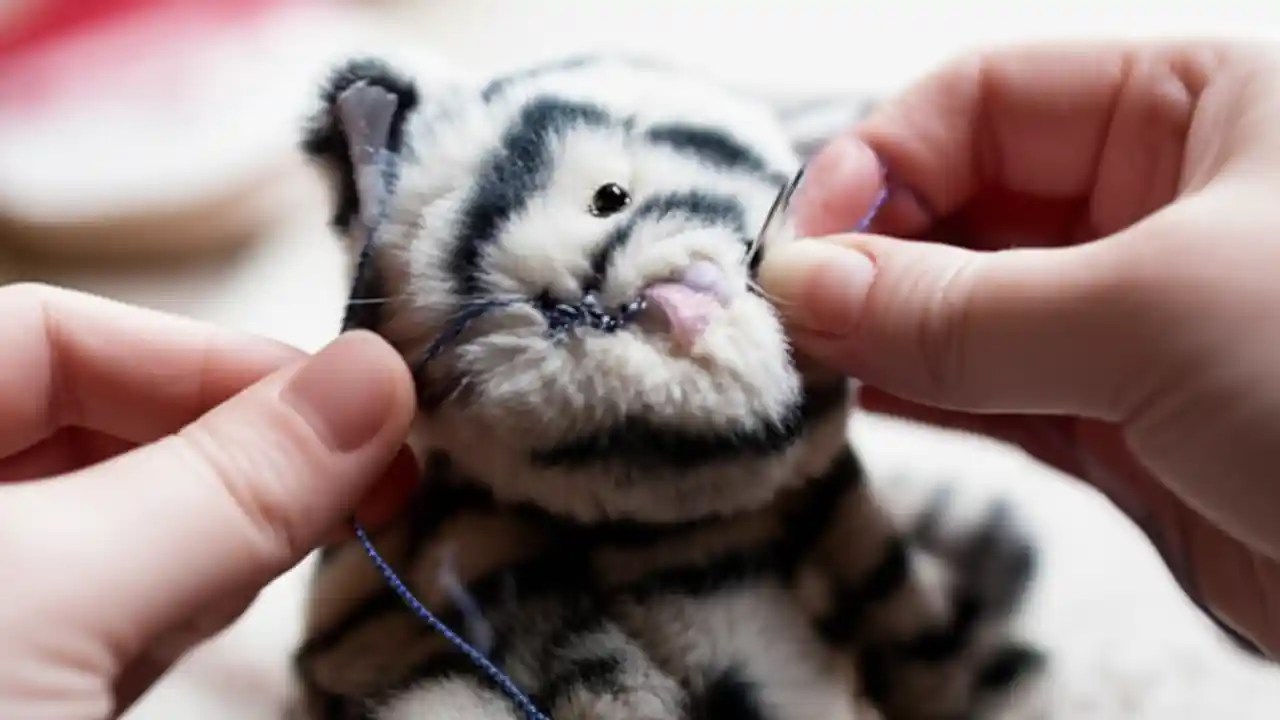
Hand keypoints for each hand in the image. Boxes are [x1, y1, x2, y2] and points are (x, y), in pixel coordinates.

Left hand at [0, 284, 417, 718]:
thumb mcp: (58, 599)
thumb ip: (220, 489)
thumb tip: (377, 378)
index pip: (50, 334)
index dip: (200, 356)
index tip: (341, 407)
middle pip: (101, 425)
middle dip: (236, 446)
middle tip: (366, 475)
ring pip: (124, 523)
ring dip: (233, 524)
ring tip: (334, 525)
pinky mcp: (28, 681)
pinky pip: (121, 608)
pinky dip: (199, 596)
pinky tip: (252, 589)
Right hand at [760, 41, 1279, 657]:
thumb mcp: (1158, 311)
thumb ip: (965, 305)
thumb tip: (811, 286)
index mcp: (1197, 110)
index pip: (983, 100)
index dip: (879, 164)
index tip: (804, 247)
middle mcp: (1157, 206)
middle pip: (963, 202)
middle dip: (869, 254)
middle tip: (790, 317)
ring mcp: (1132, 322)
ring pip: (966, 305)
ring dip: (880, 330)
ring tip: (802, 363)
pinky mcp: (1120, 426)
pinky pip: (989, 392)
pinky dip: (918, 396)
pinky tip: (855, 399)